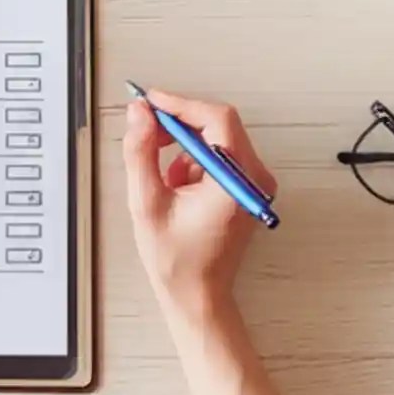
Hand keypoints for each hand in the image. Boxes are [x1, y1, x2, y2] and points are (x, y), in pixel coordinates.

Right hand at [122, 91, 275, 314]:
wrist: (196, 293)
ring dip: (183, 147)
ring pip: (216, 138)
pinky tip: (177, 188)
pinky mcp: (245, 187)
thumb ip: (141, 151)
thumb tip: (139, 113)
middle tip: (146, 130)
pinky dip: (192, 161)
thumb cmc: (176, 259)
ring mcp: (253, 182)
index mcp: (237, 180)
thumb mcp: (146, 202)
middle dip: (179, 124)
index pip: (216, 119)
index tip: (150, 101)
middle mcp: (254, 177)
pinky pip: (217, 155)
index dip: (180, 104)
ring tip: (163, 179)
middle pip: (218, 125)